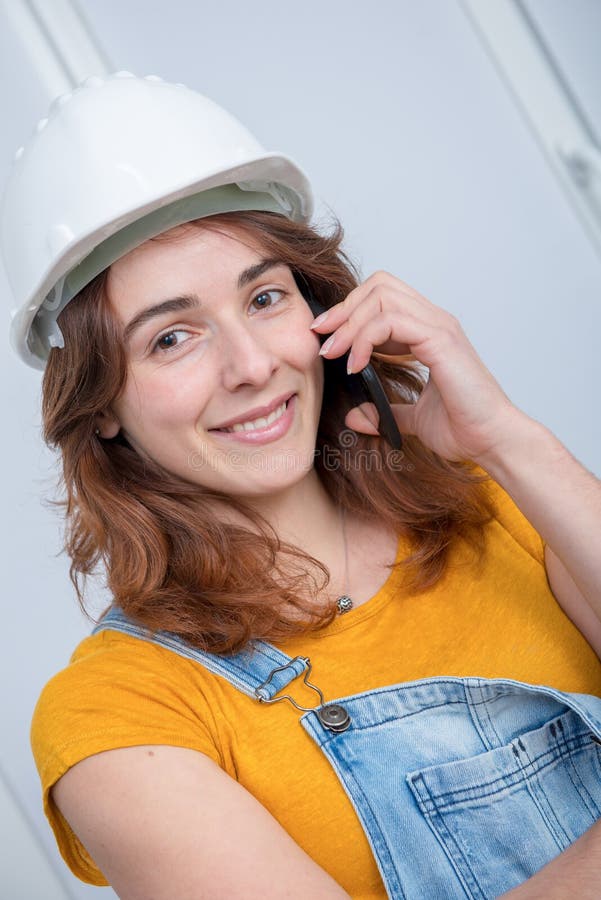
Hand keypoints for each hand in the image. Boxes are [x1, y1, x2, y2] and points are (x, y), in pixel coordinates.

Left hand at [311, 271, 519, 462]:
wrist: (492, 442)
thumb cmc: (464, 428)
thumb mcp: (413, 419)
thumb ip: (385, 412)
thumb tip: (355, 416)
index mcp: (429, 331)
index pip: (383, 296)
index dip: (349, 310)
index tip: (325, 337)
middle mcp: (435, 321)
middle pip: (379, 285)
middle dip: (344, 309)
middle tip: (323, 340)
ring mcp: (440, 327)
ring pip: (382, 296)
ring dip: (350, 323)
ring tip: (335, 354)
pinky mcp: (441, 341)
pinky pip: (391, 321)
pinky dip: (365, 338)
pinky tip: (357, 365)